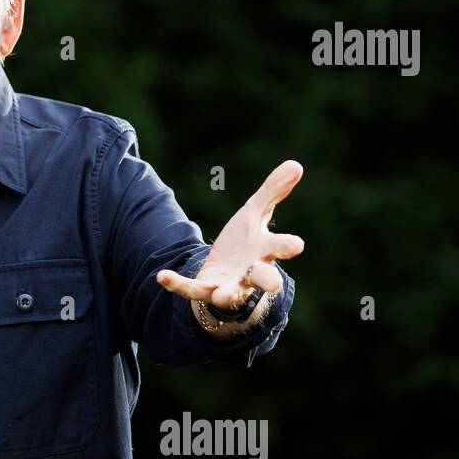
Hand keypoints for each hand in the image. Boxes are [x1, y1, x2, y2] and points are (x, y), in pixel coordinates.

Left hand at [156, 160, 305, 309]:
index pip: (280, 247)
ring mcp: (228, 284)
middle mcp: (251, 272)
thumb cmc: (247, 241)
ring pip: (230, 293)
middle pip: (263, 277)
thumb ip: (272, 191)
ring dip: (225, 294)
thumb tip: (296, 164)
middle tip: (274, 284)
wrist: (226, 270)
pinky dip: (177, 284)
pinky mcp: (205, 289)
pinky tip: (161, 276)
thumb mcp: (255, 214)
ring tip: (220, 295)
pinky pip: (190, 290)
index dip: (287, 246)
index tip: (296, 244)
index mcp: (265, 250)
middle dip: (268, 279)